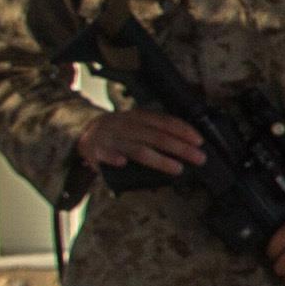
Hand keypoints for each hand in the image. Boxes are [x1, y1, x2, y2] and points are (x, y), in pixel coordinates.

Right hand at [75, 107, 206, 176]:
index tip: (199, 141)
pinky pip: (106, 154)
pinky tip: (123, 163)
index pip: (165, 121)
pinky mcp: (97, 150)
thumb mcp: (138, 125)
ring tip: (177, 168)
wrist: (85, 132)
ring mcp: (112, 138)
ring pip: (138, 149)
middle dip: (180, 148)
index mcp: (138, 117)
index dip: (183, 131)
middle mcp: (127, 125)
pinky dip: (114, 158)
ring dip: (159, 159)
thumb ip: (157, 132)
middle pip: (157, 136)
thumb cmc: (120, 132)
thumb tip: (186, 147)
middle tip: (198, 158)